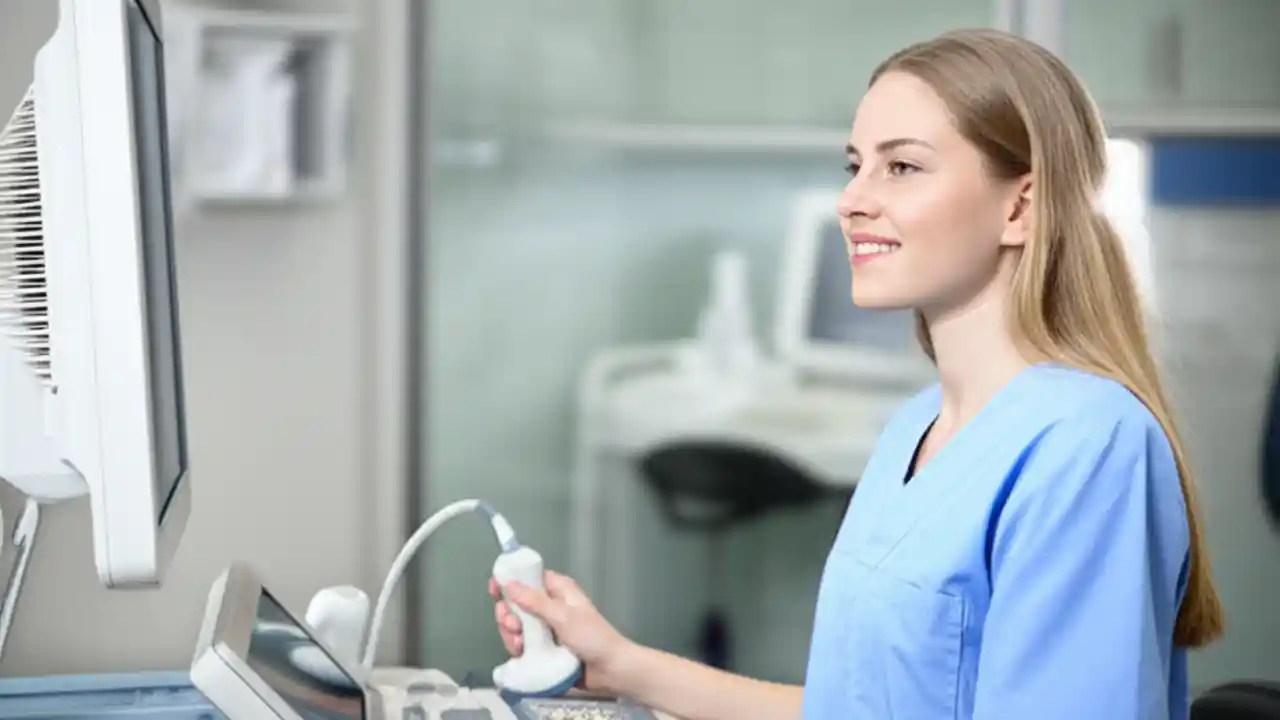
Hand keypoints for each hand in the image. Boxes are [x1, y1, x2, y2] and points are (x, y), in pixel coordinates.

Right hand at [489, 569, 635, 694]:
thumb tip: (509, 583)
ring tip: (518, 641)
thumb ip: (535, 601)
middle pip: (517, 603)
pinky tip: (520, 651)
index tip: (494, 588)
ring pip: (516, 625)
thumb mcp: (563, 616)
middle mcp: (549, 606)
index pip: (529, 578)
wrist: (609, 670)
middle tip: (511, 623)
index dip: (510, 581)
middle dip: (508, 613)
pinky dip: (517, 646)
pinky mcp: (542, 648)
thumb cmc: (592, 637)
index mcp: (558, 591)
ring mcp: (545, 629)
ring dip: (511, 632)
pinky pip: (521, 643)